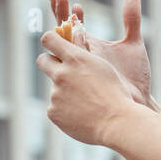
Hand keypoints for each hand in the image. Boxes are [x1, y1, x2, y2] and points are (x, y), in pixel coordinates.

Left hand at [36, 30, 133, 145]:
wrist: (117, 123)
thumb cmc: (116, 93)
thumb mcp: (103, 66)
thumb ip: (84, 53)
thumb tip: (75, 36)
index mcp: (75, 59)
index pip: (49, 39)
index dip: (51, 41)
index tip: (54, 44)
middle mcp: (61, 74)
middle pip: (42, 60)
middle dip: (49, 62)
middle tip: (61, 70)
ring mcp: (55, 94)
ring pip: (55, 88)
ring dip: (66, 93)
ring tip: (87, 103)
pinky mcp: (52, 112)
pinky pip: (56, 107)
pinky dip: (66, 110)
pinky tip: (82, 115)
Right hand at [49, 0, 153, 108]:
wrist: (136, 102)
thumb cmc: (134, 77)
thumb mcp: (134, 45)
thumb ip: (131, 19)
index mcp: (86, 46)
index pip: (69, 24)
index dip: (65, 9)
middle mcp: (77, 57)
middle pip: (60, 31)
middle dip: (59, 11)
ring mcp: (74, 71)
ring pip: (63, 46)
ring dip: (64, 27)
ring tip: (66, 8)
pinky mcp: (74, 83)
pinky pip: (71, 66)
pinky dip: (76, 51)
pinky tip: (81, 40)